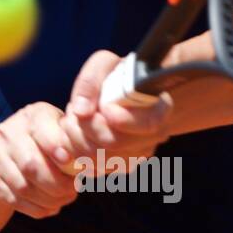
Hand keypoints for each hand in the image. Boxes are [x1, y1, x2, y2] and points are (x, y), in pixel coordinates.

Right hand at [0, 102, 80, 218]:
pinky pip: (15, 200)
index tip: (74, 167)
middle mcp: (7, 132)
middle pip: (32, 166)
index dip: (60, 153)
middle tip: (73, 190)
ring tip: (63, 199)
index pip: (44, 134)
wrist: (2, 147)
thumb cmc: (44, 137)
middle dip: (58, 185)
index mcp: (31, 116)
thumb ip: (72, 140)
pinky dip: (37, 208)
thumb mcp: (57, 128)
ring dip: (50, 200)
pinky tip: (49, 206)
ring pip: (24, 188)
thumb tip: (93, 164)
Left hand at [60, 50, 174, 174]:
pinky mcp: (122, 166)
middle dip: (84, 127)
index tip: (104, 107)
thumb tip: (81, 110)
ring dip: (76, 139)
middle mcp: (155, 136)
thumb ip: (91, 80)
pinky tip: (76, 134)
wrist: (122, 92)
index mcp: (159, 108)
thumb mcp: (104, 64)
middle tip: (72, 111)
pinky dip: (77, 153)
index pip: (147, 124)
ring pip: (100, 160)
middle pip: (114, 144)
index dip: (121, 119)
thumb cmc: (114, 75)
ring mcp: (139, 153)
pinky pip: (94, 168)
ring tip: (72, 120)